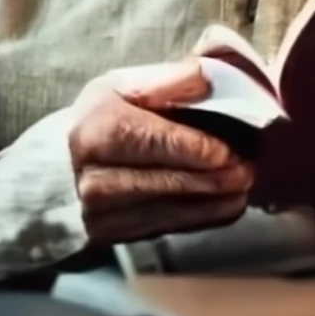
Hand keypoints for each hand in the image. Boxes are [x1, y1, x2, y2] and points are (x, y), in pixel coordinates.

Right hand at [68, 59, 252, 245]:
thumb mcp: (128, 84)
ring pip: (169, 211)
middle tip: (247, 171)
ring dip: (213, 201)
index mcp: (95, 130)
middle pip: (164, 182)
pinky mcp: (111, 237)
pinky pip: (167, 229)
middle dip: (211, 178)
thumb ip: (169, 80)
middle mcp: (93, 177)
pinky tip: (226, 204)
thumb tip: (206, 78)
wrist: (67, 162)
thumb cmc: (107, 115)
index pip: (151, 142)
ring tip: (243, 187)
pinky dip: (201, 217)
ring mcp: (99, 214)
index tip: (226, 153)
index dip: (192, 149)